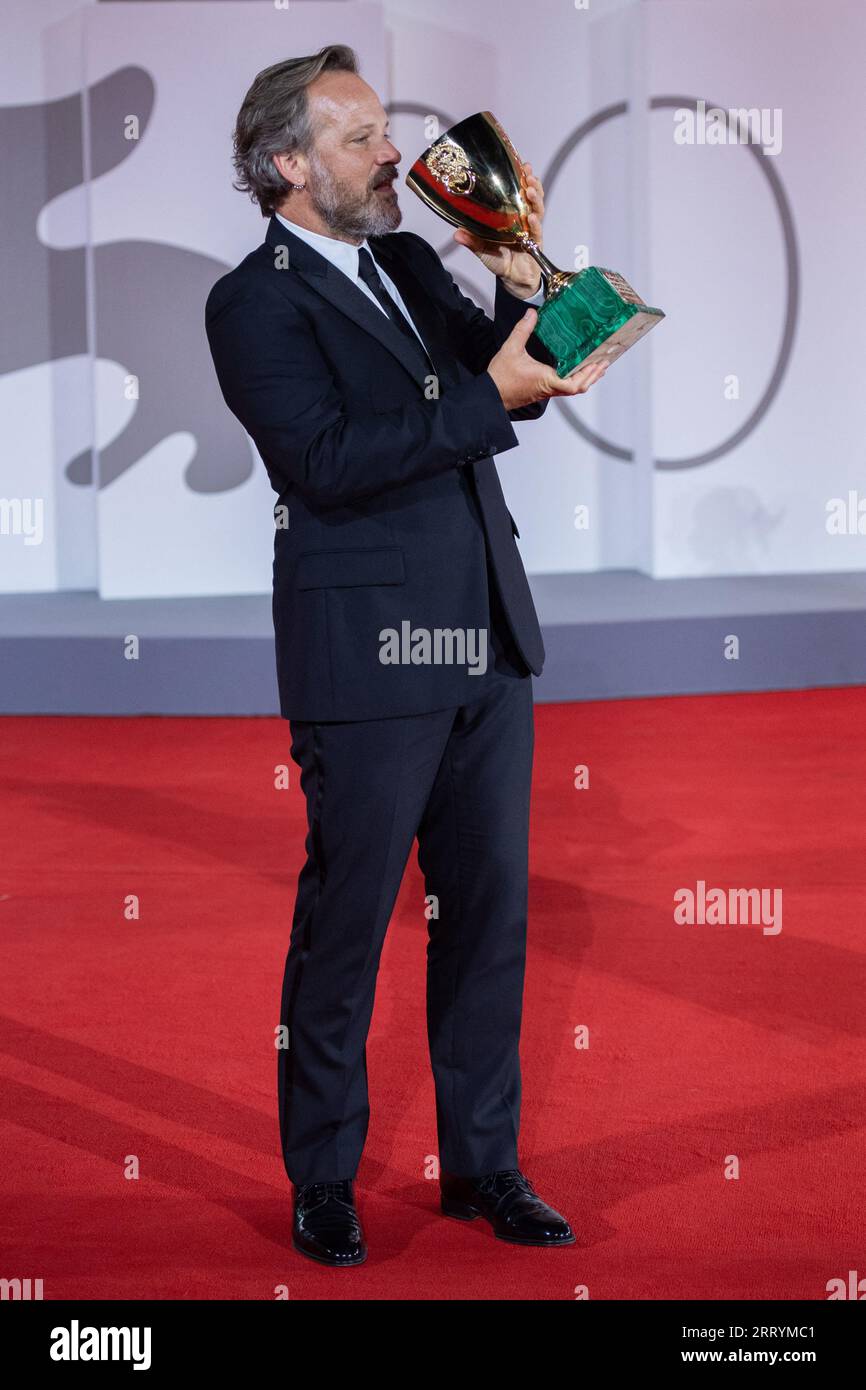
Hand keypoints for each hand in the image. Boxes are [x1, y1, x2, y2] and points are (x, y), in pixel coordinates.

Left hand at [453, 160, 544, 299]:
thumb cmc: (499, 262)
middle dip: (532, 184)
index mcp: (510, 216)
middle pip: (531, 197)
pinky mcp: (536, 242)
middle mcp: (522, 220)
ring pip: (537, 209)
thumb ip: (472, 241)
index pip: (517, 193)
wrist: (514, 280)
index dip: (521, 179)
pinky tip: (531, 216)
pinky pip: (537, 230)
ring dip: (535, 199)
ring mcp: (530, 229)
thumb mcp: (482, 250)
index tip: (523, 165)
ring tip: (530, 190)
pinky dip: (534, 223)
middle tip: (529, 174)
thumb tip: (456, 233)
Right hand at [486, 307, 608, 410]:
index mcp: (547, 380)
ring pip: (572, 388)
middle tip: (604, 362)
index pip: (574, 383)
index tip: (597, 363)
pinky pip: (564, 387)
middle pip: (579, 387)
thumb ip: (523, 330)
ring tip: (595, 367)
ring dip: (586, 378)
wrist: (490, 396)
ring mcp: (546, 391)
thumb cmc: (501, 378)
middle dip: (593, 375)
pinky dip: (574, 379)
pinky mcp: (542, 391)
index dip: (588, 374)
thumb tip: (532, 314)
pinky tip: (575, 371)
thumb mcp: (511, 349)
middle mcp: (550, 388)